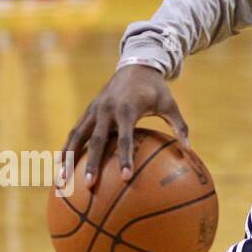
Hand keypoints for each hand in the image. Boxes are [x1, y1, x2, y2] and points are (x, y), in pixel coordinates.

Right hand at [61, 65, 189, 189]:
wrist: (136, 65)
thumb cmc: (156, 88)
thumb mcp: (170, 104)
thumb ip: (179, 126)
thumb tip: (190, 151)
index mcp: (128, 109)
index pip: (125, 138)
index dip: (125, 158)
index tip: (126, 178)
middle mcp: (107, 110)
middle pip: (96, 141)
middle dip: (92, 164)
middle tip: (89, 186)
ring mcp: (94, 110)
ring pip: (77, 136)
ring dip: (68, 158)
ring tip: (61, 182)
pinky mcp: (88, 111)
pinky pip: (75, 132)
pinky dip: (67, 148)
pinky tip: (61, 166)